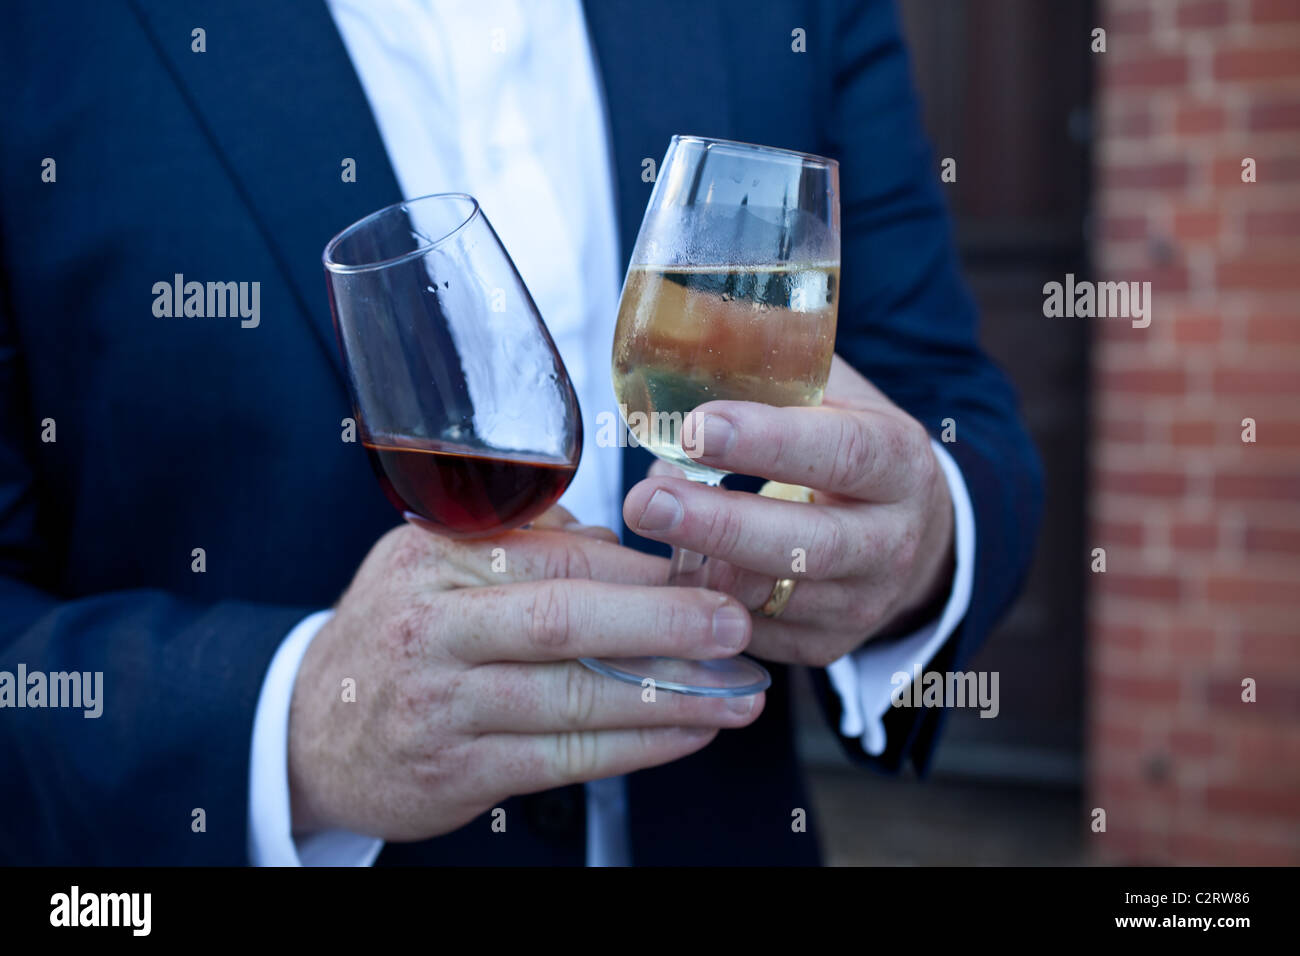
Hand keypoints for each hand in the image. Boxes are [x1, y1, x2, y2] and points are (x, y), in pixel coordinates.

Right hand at [287, 506, 763, 840]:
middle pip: (563, 618)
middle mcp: (433, 627)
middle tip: (733, 622)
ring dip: (667, 695)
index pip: (553, 554)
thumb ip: (520, 542)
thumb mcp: (430, 564)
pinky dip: (634, 747)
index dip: (637, 567)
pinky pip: (564, 758)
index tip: (704, 570)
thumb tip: (622, 541)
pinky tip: (686, 732)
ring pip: (574, 697)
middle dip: (662, 621)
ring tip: (736, 691)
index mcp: (434, 559)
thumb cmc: (394, 635)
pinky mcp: (458, 772)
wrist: (307, 731)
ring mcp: (443, 705)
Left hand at [623, 355, 954, 668]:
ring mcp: (861, 603)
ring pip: (772, 598)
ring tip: (645, 528)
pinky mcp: (826, 645)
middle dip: (720, 525)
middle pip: (807, 544)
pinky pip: (753, 633)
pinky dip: (701, 604)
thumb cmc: (850, 446)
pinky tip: (664, 570)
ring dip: (700, 566)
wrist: (912, 533)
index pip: (841, 452)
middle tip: (645, 502)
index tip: (695, 427)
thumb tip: (680, 314)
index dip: (769, 442)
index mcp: (898, 462)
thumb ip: (770, 361)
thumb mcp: (835, 396)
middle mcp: (889, 541)